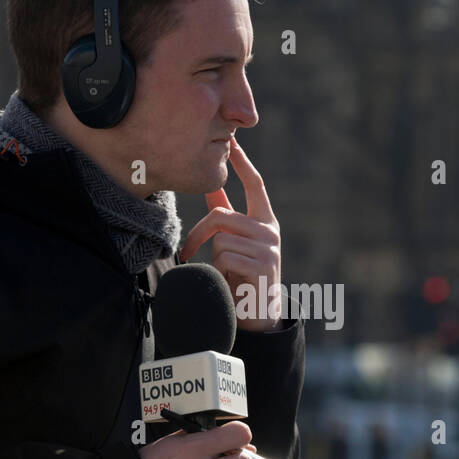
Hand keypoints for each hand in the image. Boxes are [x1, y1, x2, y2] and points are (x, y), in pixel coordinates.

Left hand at [178, 137, 281, 331]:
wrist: (258, 315)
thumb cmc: (243, 278)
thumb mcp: (235, 244)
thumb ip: (226, 218)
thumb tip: (211, 190)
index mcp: (265, 220)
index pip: (255, 184)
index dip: (243, 163)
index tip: (233, 143)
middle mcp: (270, 230)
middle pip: (221, 215)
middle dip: (198, 233)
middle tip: (187, 252)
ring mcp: (269, 247)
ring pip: (220, 237)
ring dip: (213, 256)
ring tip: (225, 271)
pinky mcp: (262, 264)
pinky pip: (225, 254)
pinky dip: (220, 269)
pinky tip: (232, 280)